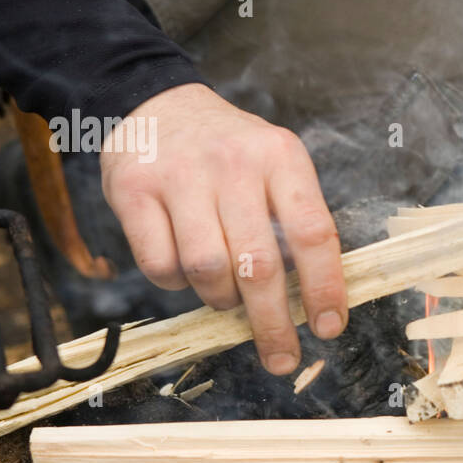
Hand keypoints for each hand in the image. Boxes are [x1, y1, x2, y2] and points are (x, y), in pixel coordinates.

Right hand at [100, 83, 346, 374]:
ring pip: (209, 270)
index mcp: (281, 157)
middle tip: (282, 358)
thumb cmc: (229, 153)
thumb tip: (314, 298)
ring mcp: (180, 175)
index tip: (329, 327)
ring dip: (222, 299)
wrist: (156, 104)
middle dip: (273, 323)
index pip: (313, 232)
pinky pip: (161, 265)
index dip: (325, 287)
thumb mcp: (275, 166)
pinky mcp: (134, 190)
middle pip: (259, 264)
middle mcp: (234, 164)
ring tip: (227, 295)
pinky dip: (177, 283)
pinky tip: (185, 268)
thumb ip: (294, 221)